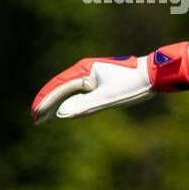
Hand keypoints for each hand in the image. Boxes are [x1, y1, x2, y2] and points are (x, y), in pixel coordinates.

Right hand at [31, 42, 188, 123]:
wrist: (153, 74)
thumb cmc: (132, 84)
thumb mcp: (108, 97)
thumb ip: (85, 105)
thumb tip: (62, 113)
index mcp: (84, 70)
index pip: (58, 86)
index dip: (45, 100)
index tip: (35, 113)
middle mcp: (85, 71)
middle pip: (60, 88)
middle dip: (47, 104)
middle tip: (36, 120)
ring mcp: (92, 76)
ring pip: (68, 91)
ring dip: (56, 104)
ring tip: (45, 118)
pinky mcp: (99, 82)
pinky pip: (78, 93)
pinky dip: (69, 102)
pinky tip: (65, 111)